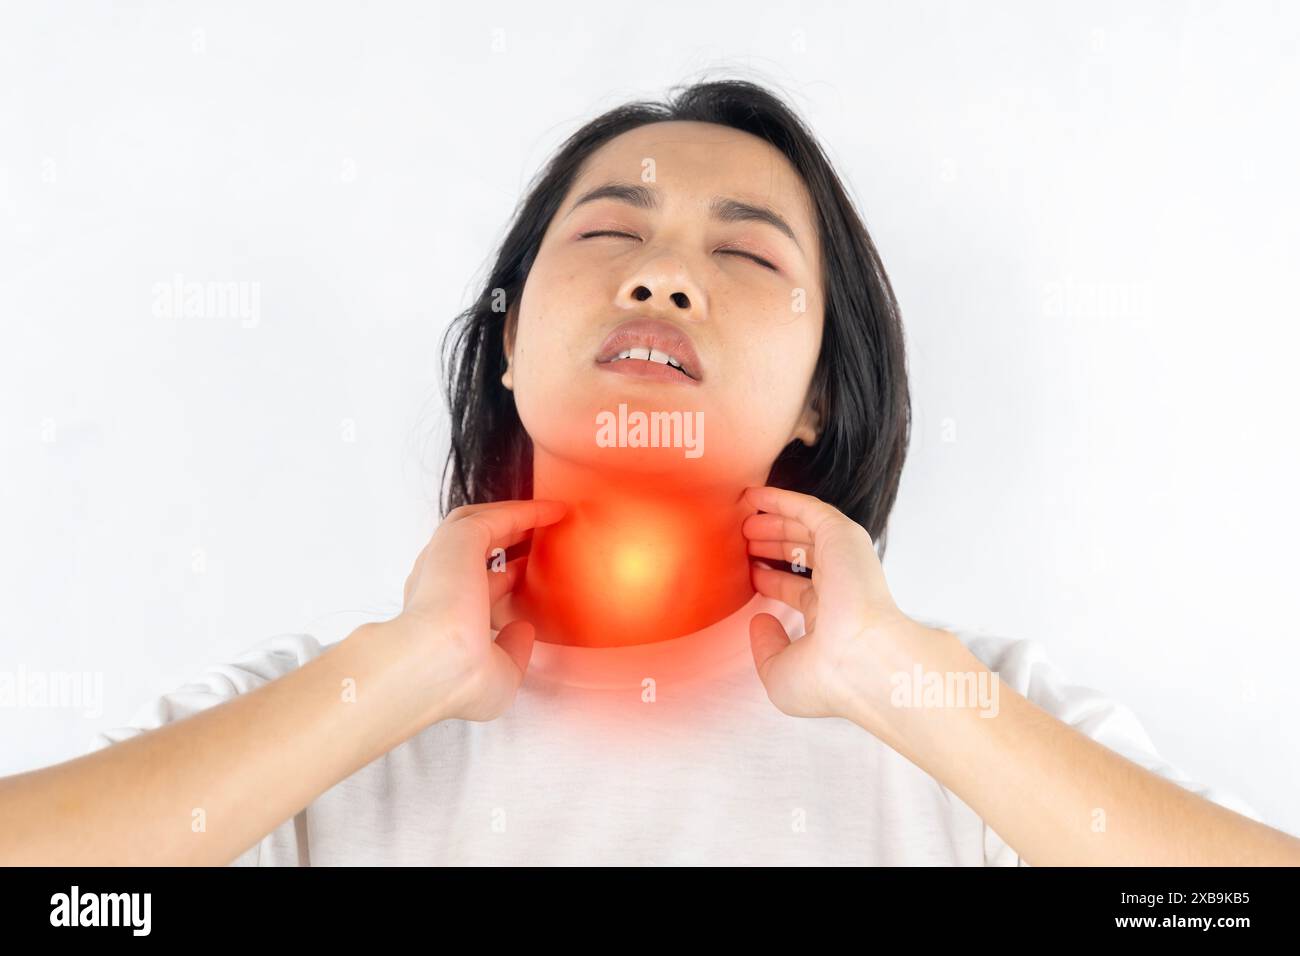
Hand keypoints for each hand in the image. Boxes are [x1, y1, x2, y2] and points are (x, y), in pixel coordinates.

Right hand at [390, 498, 567, 721]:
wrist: (436, 663)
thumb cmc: (460, 680)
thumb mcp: (498, 676)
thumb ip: (512, 651)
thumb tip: (523, 629)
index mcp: (439, 617)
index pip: (471, 589)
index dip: (502, 580)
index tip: (525, 575)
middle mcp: (437, 584)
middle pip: (472, 550)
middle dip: (505, 539)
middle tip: (539, 534)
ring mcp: (444, 559)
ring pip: (477, 524)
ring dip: (513, 517)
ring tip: (550, 513)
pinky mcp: (458, 540)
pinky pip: (495, 516)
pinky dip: (525, 511)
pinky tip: (554, 510)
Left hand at [741, 485, 948, 729]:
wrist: (860, 661)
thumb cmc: (826, 677)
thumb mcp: (780, 673)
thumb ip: (765, 647)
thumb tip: (761, 619)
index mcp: (833, 619)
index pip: (799, 590)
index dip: (772, 579)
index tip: (749, 571)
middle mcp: (841, 588)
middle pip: (802, 555)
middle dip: (772, 543)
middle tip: (743, 537)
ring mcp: (844, 560)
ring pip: (805, 529)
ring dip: (775, 520)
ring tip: (744, 517)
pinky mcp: (843, 536)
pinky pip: (809, 508)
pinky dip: (781, 498)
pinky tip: (755, 495)